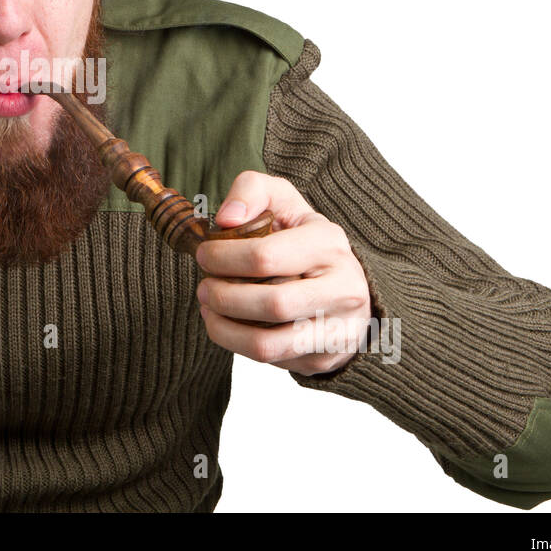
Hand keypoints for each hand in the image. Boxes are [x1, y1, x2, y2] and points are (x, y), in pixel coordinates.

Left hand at [193, 171, 372, 375]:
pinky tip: (228, 325)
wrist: (348, 285)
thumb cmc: (303, 240)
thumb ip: (252, 190)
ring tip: (209, 309)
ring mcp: (338, 328)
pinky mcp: (324, 357)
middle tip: (203, 287)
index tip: (204, 255)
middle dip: (223, 297)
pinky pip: (271, 360)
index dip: (223, 258)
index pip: (265, 256)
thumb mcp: (283, 203)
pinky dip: (238, 344)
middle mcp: (343, 288)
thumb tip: (226, 218)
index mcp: (329, 243)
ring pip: (268, 344)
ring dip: (224, 329)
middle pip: (271, 304)